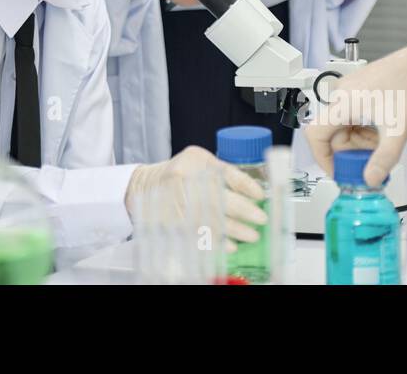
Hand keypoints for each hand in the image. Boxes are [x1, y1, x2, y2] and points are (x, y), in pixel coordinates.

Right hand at [125, 146, 266, 251]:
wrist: (146, 184)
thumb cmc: (181, 173)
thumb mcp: (200, 162)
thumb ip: (224, 173)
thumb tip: (254, 192)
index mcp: (196, 161)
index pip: (225, 172)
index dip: (244, 185)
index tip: (260, 196)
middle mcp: (184, 177)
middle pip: (217, 196)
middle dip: (242, 210)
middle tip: (260, 219)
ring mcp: (175, 199)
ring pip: (209, 217)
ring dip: (233, 229)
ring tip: (251, 236)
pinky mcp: (170, 218)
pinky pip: (196, 232)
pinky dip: (216, 240)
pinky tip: (230, 245)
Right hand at [304, 40, 406, 186]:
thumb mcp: (397, 131)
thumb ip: (383, 160)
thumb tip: (370, 178)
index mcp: (343, 102)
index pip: (315, 135)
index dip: (322, 158)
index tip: (337, 171)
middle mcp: (341, 94)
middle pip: (332, 133)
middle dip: (352, 151)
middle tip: (371, 160)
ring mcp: (348, 89)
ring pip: (343, 125)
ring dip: (359, 140)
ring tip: (382, 142)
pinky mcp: (357, 88)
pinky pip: (351, 115)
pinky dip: (363, 128)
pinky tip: (381, 130)